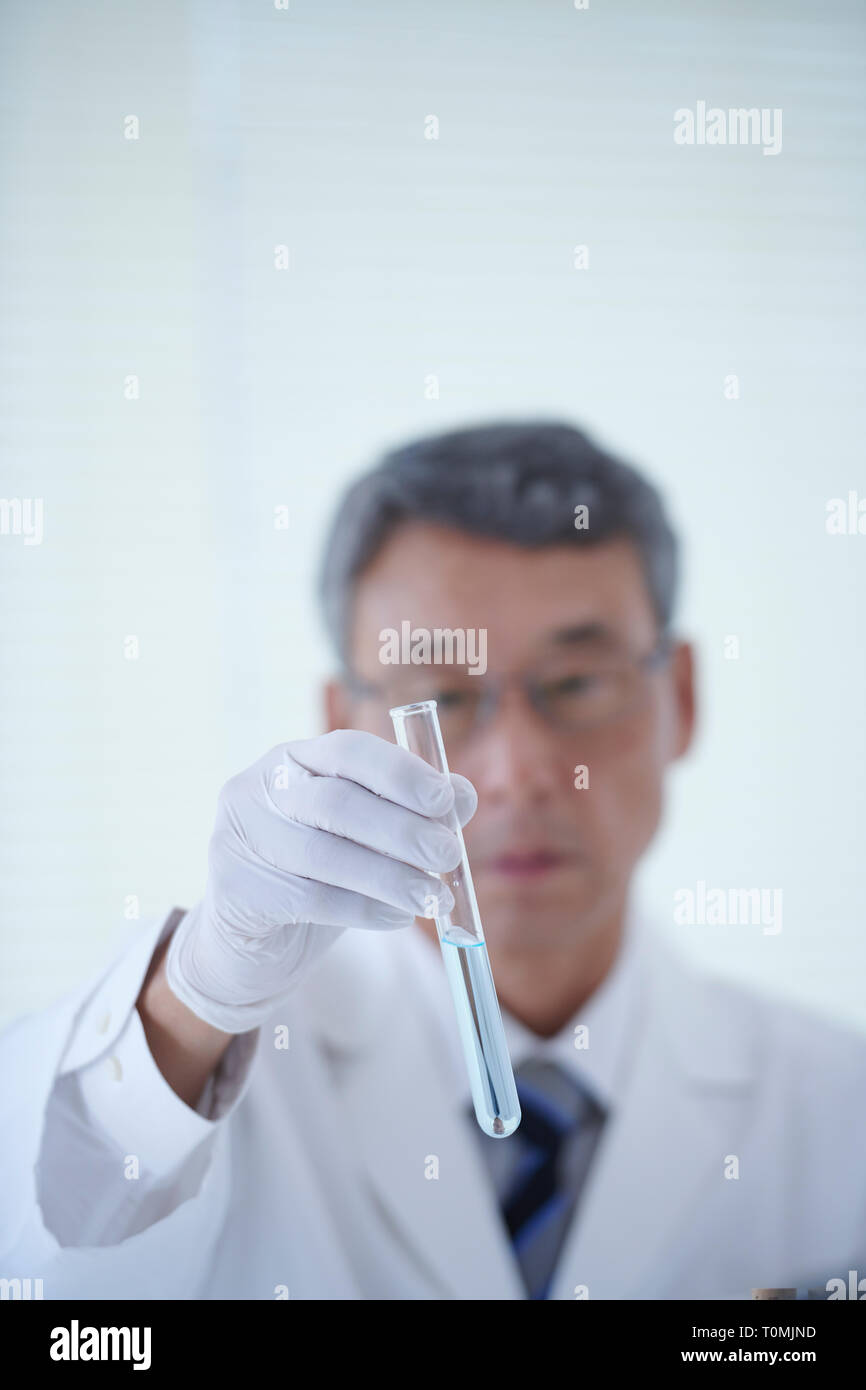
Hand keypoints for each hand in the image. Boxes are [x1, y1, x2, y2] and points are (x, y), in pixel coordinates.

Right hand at [165, 730, 475, 1031]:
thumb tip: (462, 798)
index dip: (400, 773)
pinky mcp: (233, 886)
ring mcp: (239, 835)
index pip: (348, 750)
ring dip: (389, 878)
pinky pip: (309, 899)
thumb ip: (412, 812)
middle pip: (336, 803)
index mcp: (297, 758)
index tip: (445, 801)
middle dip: (401, 830)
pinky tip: (396, 917)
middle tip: (447, 856)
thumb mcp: (367, 838)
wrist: (253, 939)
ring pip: (324, 855)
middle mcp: (260, 786)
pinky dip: (363, 910)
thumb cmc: (320, 874)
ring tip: (431, 898)